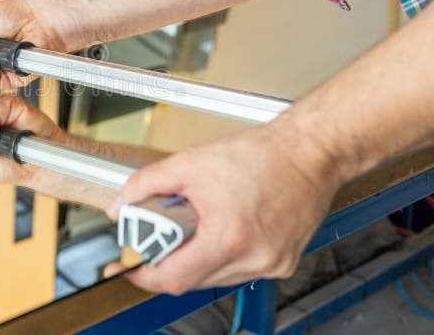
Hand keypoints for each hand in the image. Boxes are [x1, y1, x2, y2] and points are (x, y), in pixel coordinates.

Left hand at [107, 120, 341, 294]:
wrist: (310, 152)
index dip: (144, 274)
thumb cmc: (261, 155)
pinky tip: (222, 230)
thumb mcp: (189, 163)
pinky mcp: (282, 263)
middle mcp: (253, 258)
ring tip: (196, 226)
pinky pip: (238, 271)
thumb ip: (145, 185)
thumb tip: (122, 206)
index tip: (129, 265)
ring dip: (195, 259)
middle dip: (169, 261)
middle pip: (192, 281)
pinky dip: (221, 256)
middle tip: (158, 238)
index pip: (173, 278)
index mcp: (228, 237)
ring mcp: (271, 265)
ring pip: (214, 279)